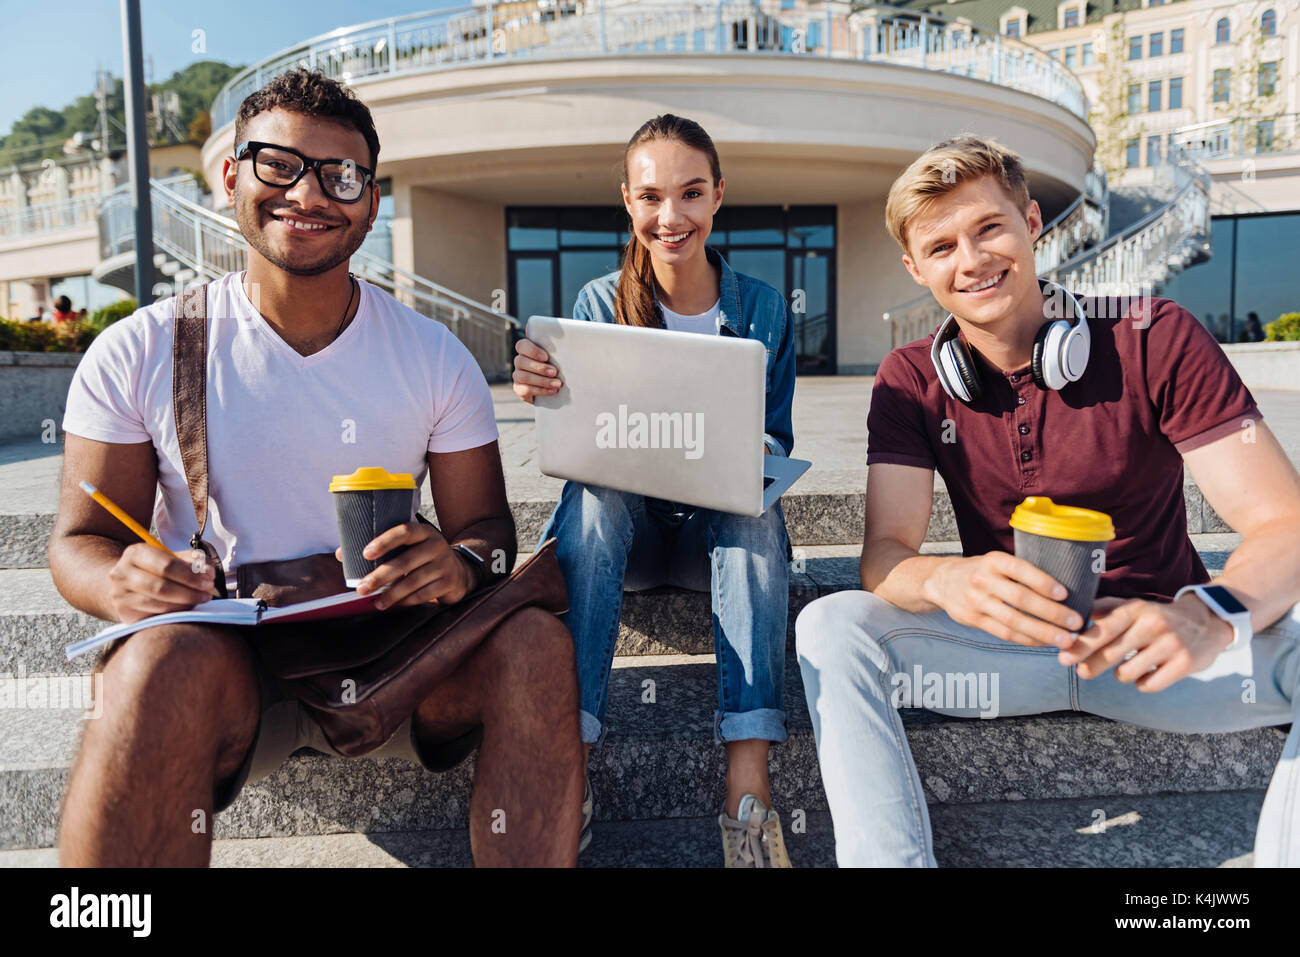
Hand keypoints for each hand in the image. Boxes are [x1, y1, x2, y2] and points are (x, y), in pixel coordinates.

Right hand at [107, 544, 213, 622]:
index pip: (166, 565)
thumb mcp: (170, 558)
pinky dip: (174, 613)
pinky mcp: (123, 611)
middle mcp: (122, 572)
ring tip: (199, 600)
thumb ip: (191, 561)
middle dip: (189, 592)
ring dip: (184, 604)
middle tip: (207, 594)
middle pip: (161, 586)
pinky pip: (154, 615)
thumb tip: (208, 570)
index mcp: (136, 553)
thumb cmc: (153, 570)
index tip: (209, 580)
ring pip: (158, 603)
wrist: (125, 585)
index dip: (190, 575)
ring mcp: (119, 594)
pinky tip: (185, 609)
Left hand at [338, 521, 475, 609]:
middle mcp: (436, 545)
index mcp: (424, 532)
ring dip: (391, 594)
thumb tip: (342, 554)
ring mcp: (445, 564)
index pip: (404, 532)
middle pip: (405, 561)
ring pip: (413, 581)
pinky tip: (394, 604)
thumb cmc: (423, 557)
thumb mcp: (409, 547)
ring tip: (376, 602)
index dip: (384, 541)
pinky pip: (424, 594)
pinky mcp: (449, 582)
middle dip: (380, 576)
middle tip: (362, 588)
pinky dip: (406, 601)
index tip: (365, 554)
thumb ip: (381, 548)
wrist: (460, 571)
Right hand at [512, 337, 561, 403]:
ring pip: (523, 377)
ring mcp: (518, 376)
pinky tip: (552, 391)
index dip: (532, 350)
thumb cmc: (561, 366)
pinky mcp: (520, 389)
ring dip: (542, 381)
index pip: (522, 345)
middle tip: (555, 372)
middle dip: (539, 367)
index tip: (546, 357)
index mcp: (528, 350)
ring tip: (557, 384)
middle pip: (521, 361)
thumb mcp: (561, 355)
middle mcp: (520, 362)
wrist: (562, 388)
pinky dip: (541, 390)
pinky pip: (525, 390)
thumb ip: (558, 344)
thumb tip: (559, 333)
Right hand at [922, 551, 1082, 647]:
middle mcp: (982, 580)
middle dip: (1051, 612)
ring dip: (1043, 632)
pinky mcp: (973, 620)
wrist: (941, 581)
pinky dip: (1027, 639)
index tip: (1065, 594)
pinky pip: (1004, 633)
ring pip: (1013, 620)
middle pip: (1020, 598)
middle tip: (1075, 621)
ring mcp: (976, 602)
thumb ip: (1021, 572)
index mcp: (993, 561)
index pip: (1020, 569)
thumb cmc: (981, 571)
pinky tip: (1044, 642)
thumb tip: (1064, 590)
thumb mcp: (996, 561)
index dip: (1043, 582)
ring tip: (1065, 640)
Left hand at [1056, 595, 1234, 691]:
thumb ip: (1103, 610)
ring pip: (1127, 673)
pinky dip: (1142, 683)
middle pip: (1111, 653)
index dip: (1080, 645)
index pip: (1102, 629)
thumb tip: (1070, 615)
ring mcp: (1170, 645)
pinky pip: (1148, 685)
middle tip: (1083, 672)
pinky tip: (1146, 675)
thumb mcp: (1134, 607)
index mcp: (1136, 610)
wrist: (1208, 620)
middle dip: (1091, 665)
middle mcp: (1152, 625)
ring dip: (1121, 674)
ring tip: (1126, 667)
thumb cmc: (1159, 616)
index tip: (1063, 657)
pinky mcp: (1185, 664)